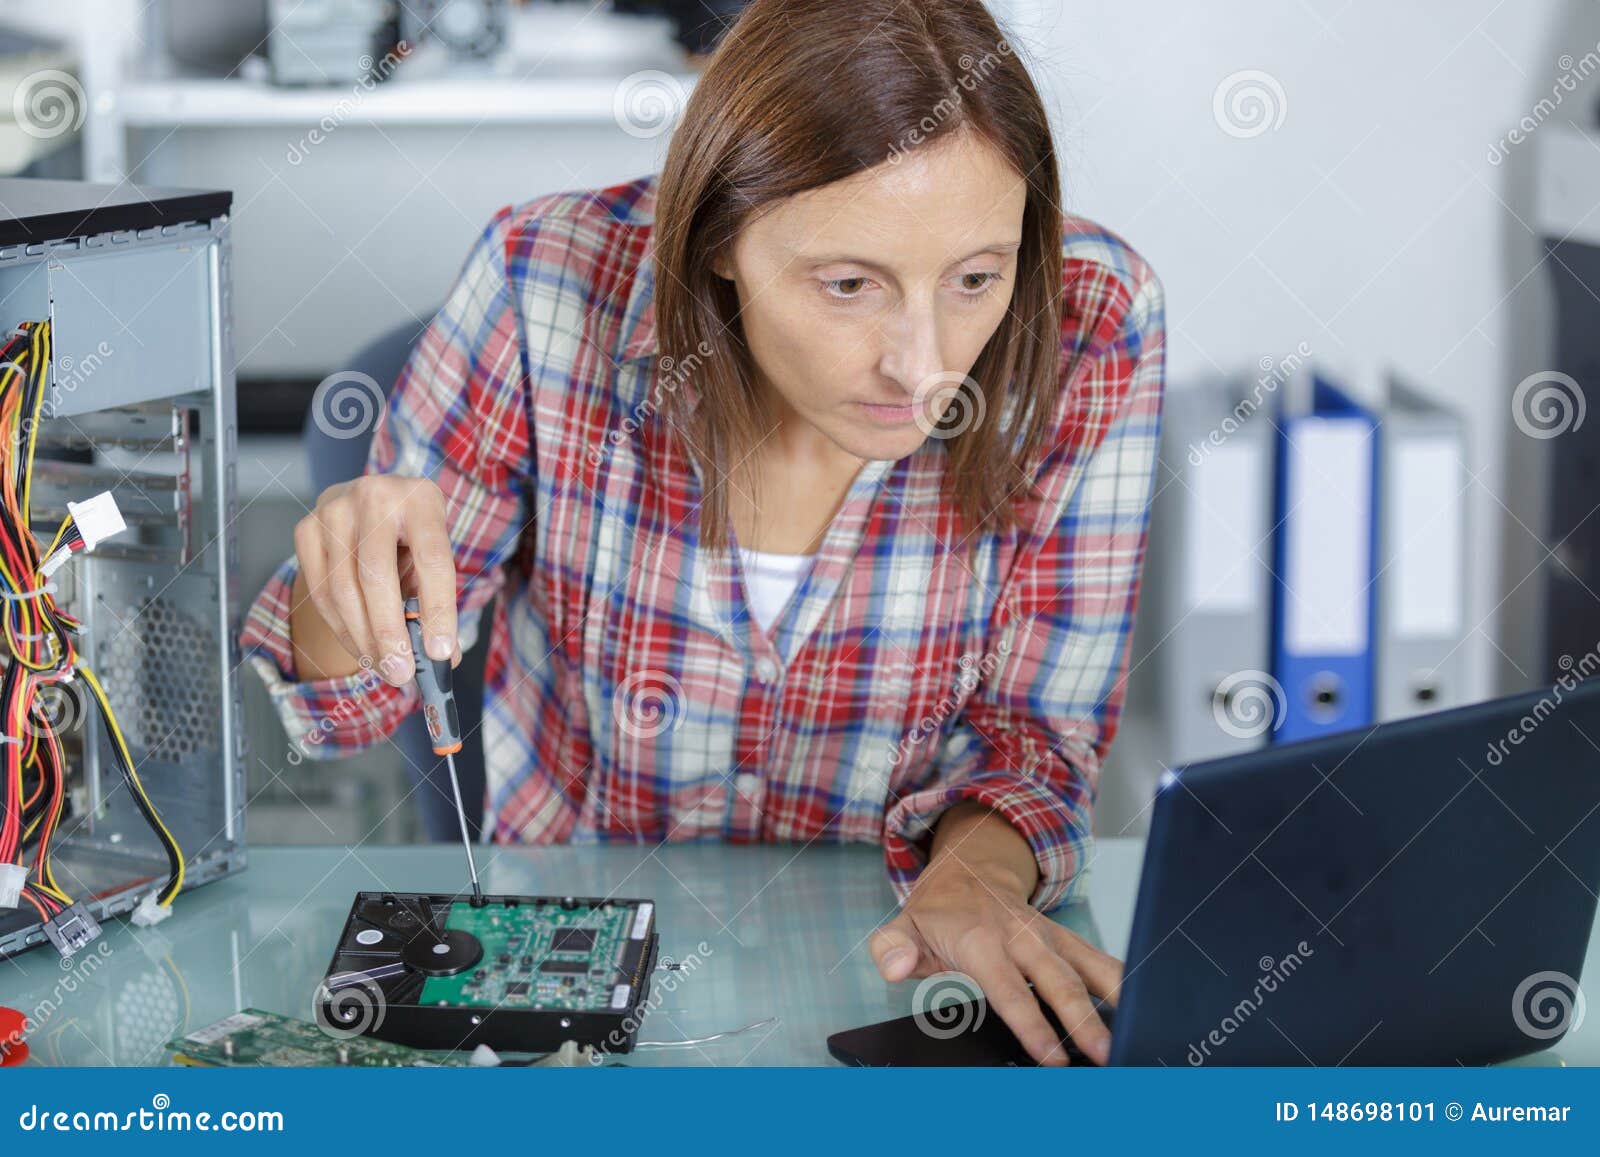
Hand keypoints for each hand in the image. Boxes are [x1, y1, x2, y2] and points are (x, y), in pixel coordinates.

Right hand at [291, 474, 459, 685]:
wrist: (374, 501)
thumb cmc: (411, 532)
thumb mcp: (434, 552)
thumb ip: (437, 599)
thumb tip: (440, 658)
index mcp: (420, 497)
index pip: (432, 560)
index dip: (437, 610)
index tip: (440, 652)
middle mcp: (374, 496)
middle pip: (376, 577)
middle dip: (390, 634)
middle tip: (402, 673)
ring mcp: (333, 510)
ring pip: (342, 589)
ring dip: (363, 638)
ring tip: (383, 667)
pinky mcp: (306, 529)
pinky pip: (320, 592)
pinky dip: (341, 627)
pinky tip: (361, 646)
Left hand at [868, 854, 1122, 1065]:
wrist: (968, 869)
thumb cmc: (938, 911)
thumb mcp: (903, 925)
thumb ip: (893, 948)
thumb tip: (893, 968)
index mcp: (981, 939)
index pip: (1008, 989)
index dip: (1031, 1024)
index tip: (1051, 1057)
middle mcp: (1022, 935)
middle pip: (1059, 980)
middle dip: (1084, 1019)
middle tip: (1106, 1055)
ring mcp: (1049, 935)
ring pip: (1090, 966)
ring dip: (1116, 999)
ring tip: (1139, 1032)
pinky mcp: (1068, 939)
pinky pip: (1100, 960)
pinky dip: (1123, 983)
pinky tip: (1145, 1007)